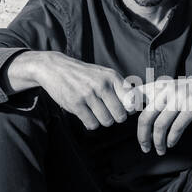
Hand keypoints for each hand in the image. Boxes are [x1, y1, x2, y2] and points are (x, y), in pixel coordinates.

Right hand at [8, 51, 137, 129]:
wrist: (55, 68)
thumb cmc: (84, 74)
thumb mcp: (104, 74)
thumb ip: (120, 88)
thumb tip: (135, 107)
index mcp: (112, 77)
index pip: (132, 100)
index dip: (129, 109)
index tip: (123, 108)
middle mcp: (102, 85)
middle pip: (120, 115)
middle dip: (115, 117)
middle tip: (107, 112)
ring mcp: (88, 95)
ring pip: (107, 121)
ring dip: (102, 121)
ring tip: (95, 112)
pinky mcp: (75, 104)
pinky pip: (92, 124)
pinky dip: (90, 123)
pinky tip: (86, 115)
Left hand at [135, 68, 191, 153]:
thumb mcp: (172, 90)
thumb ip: (156, 101)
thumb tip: (139, 118)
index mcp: (159, 86)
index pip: (135, 96)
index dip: (126, 111)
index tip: (128, 125)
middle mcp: (166, 90)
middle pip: (145, 117)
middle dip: (142, 136)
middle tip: (144, 148)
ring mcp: (179, 98)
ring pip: (160, 125)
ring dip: (158, 142)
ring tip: (159, 150)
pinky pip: (176, 128)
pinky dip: (171, 139)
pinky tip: (170, 144)